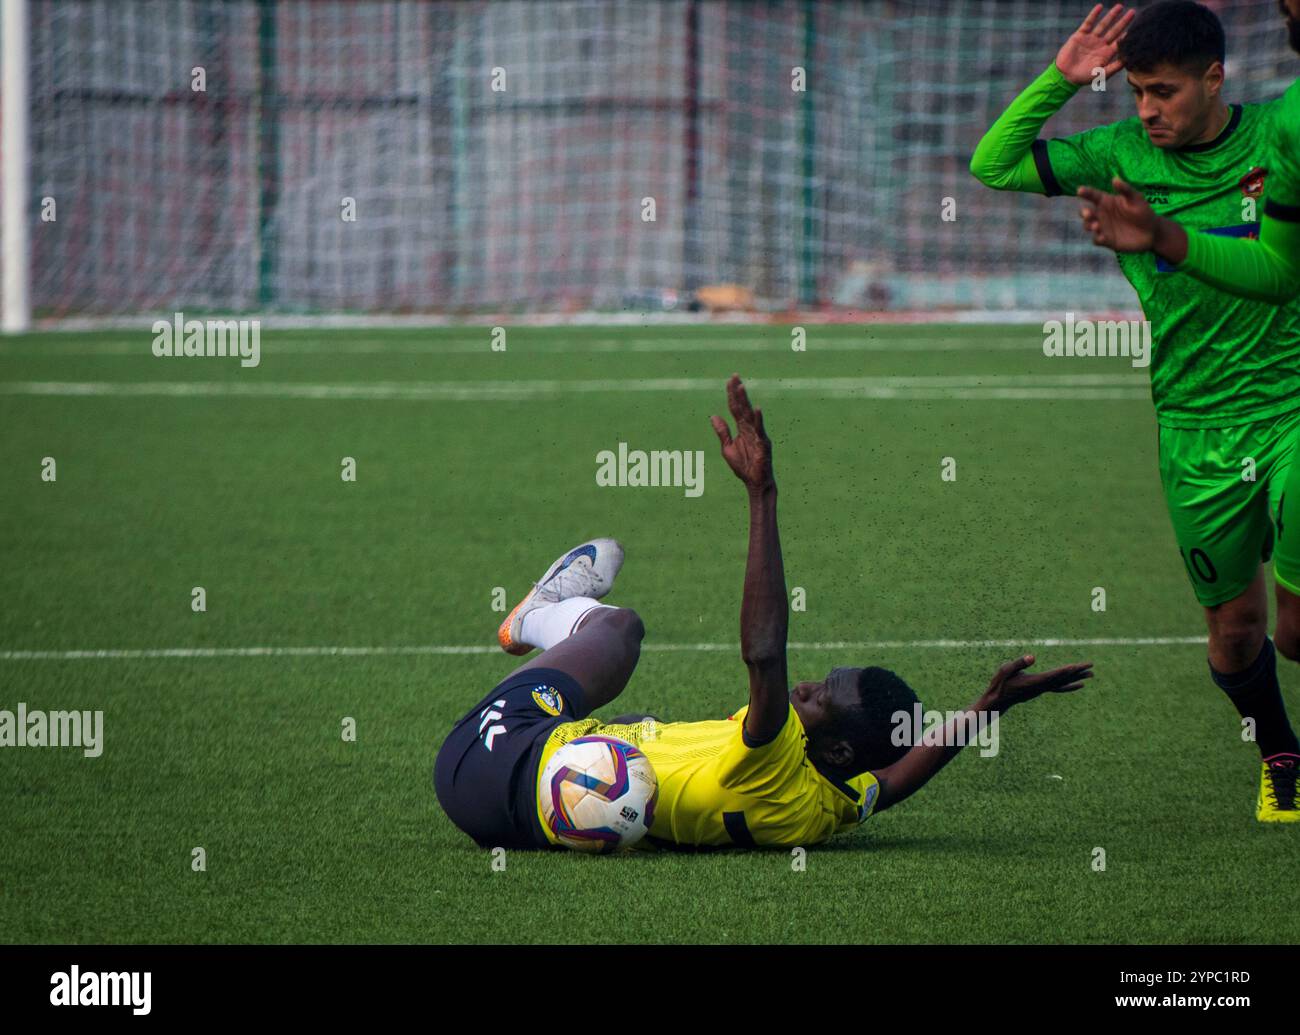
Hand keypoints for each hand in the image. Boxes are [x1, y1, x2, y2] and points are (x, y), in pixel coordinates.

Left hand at [710, 374, 773, 492]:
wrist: (754, 483)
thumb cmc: (743, 466)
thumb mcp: (727, 448)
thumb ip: (722, 432)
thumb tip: (713, 416)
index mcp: (742, 429)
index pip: (735, 408)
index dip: (732, 395)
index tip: (729, 380)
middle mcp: (750, 428)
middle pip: (742, 407)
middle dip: (738, 392)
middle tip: (734, 376)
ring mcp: (758, 435)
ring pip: (750, 414)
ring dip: (745, 401)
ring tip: (741, 387)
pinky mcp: (763, 444)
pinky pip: (760, 430)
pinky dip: (758, 419)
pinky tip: (756, 409)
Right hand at [983, 655, 1092, 710]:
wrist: (998, 701)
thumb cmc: (1000, 684)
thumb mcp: (1005, 670)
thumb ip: (1019, 664)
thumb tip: (1032, 657)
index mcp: (1033, 682)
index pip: (1053, 676)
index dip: (1065, 671)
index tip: (1077, 667)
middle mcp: (1041, 687)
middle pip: (1062, 679)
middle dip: (1077, 672)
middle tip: (1091, 666)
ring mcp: (1042, 689)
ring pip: (1063, 683)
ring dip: (1077, 678)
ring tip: (1091, 675)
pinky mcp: (1041, 689)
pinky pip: (1060, 688)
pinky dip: (1070, 685)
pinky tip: (1079, 684)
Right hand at [1055, 4, 1133, 85]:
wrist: (1065, 76)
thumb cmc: (1083, 78)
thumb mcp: (1101, 74)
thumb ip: (1115, 67)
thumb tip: (1128, 59)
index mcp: (1106, 53)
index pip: (1119, 41)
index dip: (1128, 34)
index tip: (1138, 27)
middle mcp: (1100, 44)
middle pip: (1114, 30)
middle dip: (1123, 21)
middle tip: (1133, 12)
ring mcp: (1090, 39)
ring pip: (1103, 25)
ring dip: (1111, 16)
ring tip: (1120, 6)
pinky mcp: (1080, 36)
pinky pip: (1088, 23)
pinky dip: (1093, 15)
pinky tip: (1100, 7)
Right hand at [1080, 179, 1190, 261]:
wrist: (1151, 232)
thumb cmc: (1143, 212)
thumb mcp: (1136, 198)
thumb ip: (1125, 189)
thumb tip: (1114, 179)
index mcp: (1107, 202)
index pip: (1093, 196)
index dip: (1085, 192)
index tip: (1080, 190)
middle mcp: (1102, 214)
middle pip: (1086, 212)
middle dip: (1084, 213)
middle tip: (1088, 213)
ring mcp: (1103, 227)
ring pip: (1088, 226)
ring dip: (1089, 225)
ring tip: (1096, 226)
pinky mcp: (1106, 240)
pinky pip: (1097, 240)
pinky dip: (1097, 239)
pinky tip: (1103, 237)